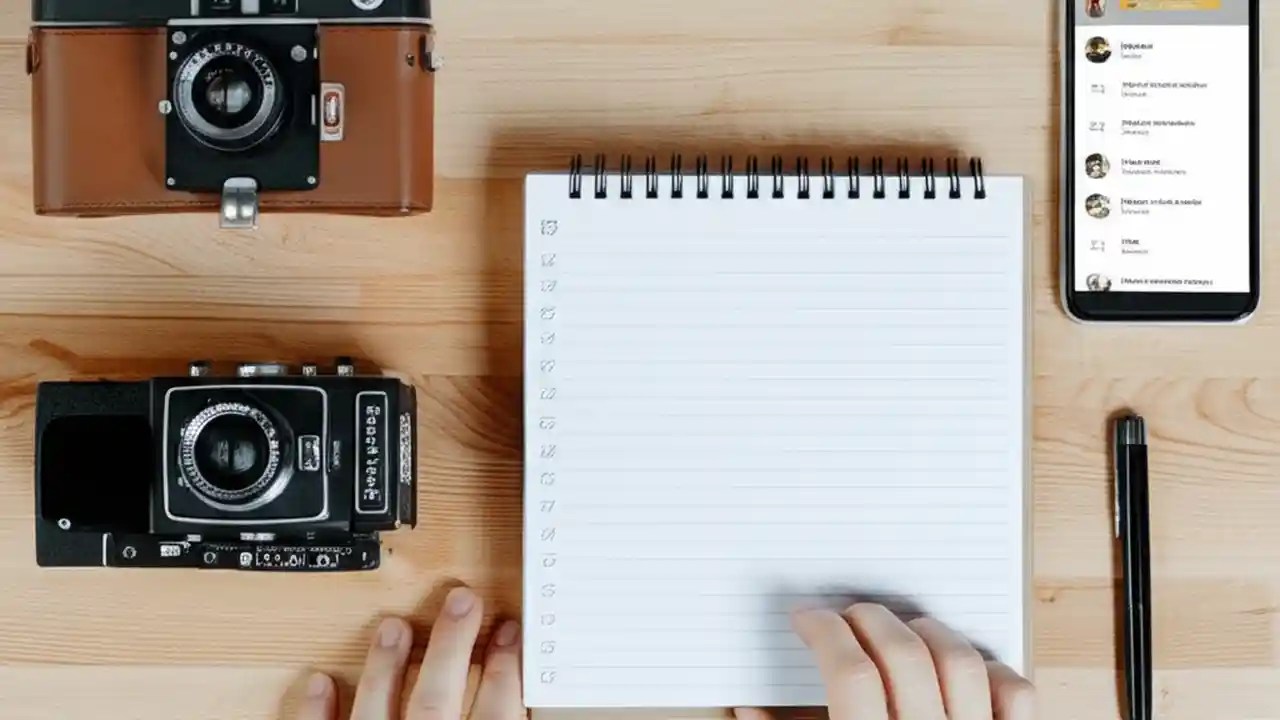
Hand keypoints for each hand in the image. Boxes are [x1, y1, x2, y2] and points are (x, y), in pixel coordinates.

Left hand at [296, 587, 525, 719]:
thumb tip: (521, 711)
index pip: (497, 714)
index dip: (507, 669)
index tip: (511, 633)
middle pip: (437, 699)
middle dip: (451, 645)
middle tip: (462, 601)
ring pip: (377, 712)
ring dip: (385, 667)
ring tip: (393, 625)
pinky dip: (316, 711)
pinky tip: (319, 681)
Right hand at [736, 603, 1033, 719]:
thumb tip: (747, 709)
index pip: (850, 672)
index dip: (824, 632)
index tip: (807, 619)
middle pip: (904, 654)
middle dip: (868, 619)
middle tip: (845, 616)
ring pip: (961, 663)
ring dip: (927, 632)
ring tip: (900, 629)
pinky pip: (1016, 697)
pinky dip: (992, 671)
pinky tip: (964, 665)